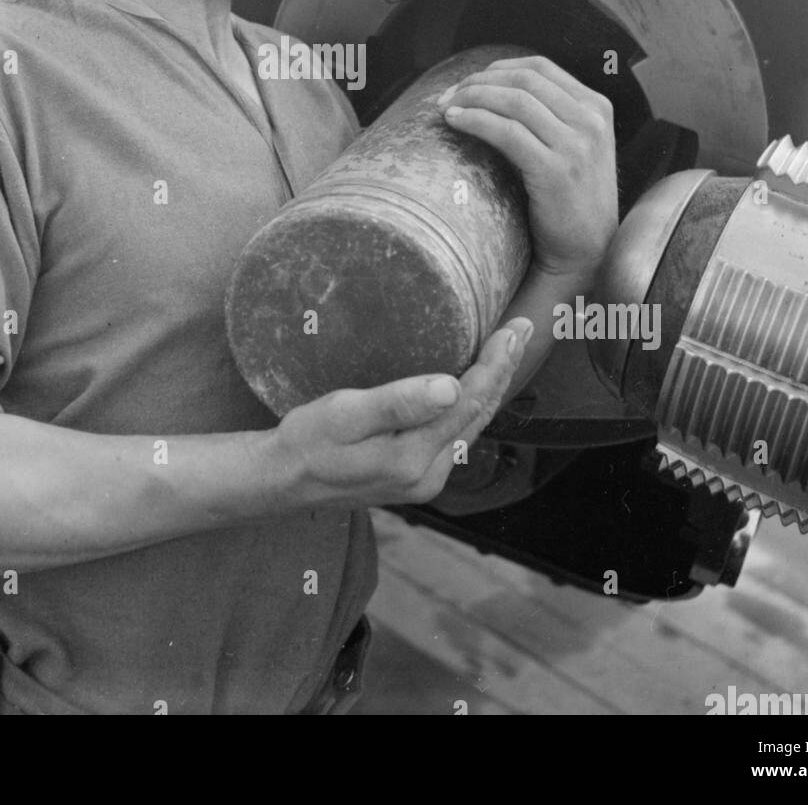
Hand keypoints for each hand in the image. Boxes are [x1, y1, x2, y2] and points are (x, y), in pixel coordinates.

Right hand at [270, 323, 529, 509]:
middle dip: (504, 369)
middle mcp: (429, 474)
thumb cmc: (308, 440)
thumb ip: (398, 403)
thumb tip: (452, 387)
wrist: (284, 480)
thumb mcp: (344, 415)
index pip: (471, 402)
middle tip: (523, 328)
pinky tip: (472, 384)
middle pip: (480, 415)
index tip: (514, 328)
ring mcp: (425, 479)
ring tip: (507, 350)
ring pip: (471, 426)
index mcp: (415, 457)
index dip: (496, 363)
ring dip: (492, 386)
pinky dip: (472, 404)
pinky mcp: (416, 476)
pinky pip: (455, 434)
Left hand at [437, 55, 617, 282]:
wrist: (587, 251)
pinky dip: (475, 121)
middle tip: (448, 96)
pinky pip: (506, 132)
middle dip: (478, 82)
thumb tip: (490, 88)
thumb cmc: (570, 200)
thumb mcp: (574, 146)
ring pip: (513, 101)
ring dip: (471, 99)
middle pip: (523, 81)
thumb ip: (550, 116)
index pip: (539, 67)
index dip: (497, 69)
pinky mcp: (556, 171)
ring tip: (446, 109)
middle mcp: (591, 121)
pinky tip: (455, 123)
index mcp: (596, 107)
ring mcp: (577, 145)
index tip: (469, 82)